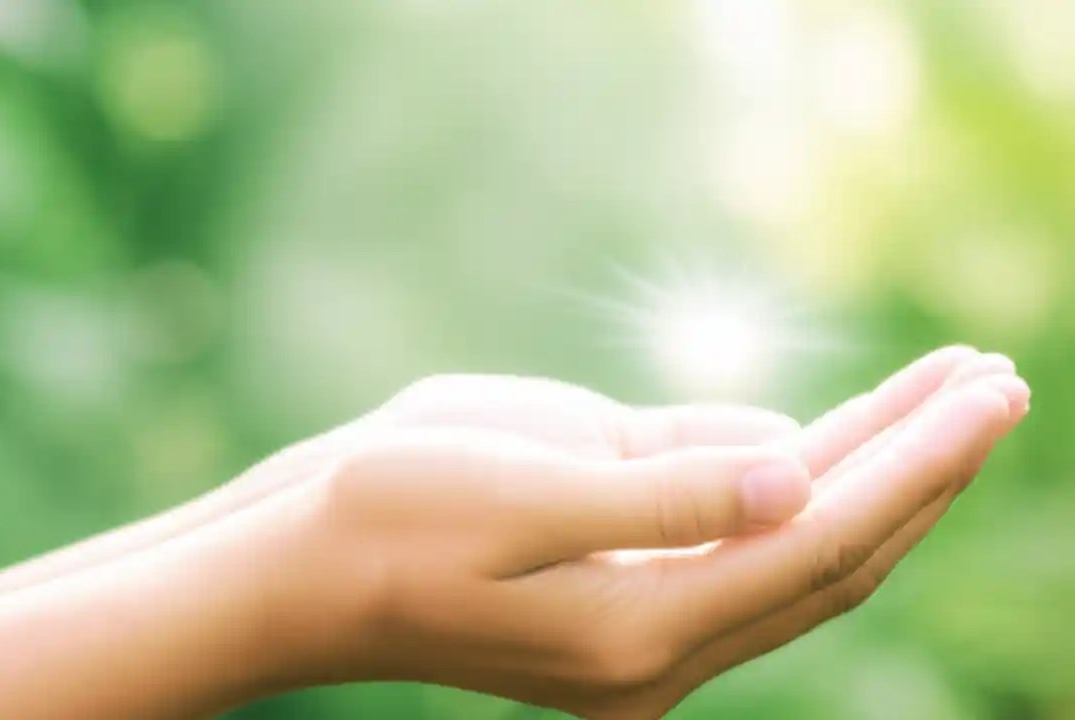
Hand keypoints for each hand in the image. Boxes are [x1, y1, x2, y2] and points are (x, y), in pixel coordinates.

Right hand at [231, 347, 1027, 717]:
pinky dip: (802, 487)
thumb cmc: (383, 514)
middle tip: (999, 383)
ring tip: (948, 394)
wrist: (300, 569)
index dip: (914, 465)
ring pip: (799, 553)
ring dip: (877, 474)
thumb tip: (796, 470)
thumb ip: (660, 489)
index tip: (985, 390)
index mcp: (639, 627)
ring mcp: (642, 630)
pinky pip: (742, 546)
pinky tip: (840, 439)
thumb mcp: (515, 483)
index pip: (820, 540)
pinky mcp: (620, 596)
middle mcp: (658, 649)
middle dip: (924, 470)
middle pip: (834, 558)